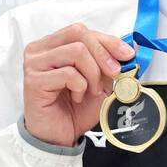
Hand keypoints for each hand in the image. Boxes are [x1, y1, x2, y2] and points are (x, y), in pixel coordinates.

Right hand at [22, 23, 135, 147]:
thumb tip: (132, 45)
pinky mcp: (34, 80)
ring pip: (76, 52)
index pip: (81, 30)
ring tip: (91, 91)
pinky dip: (81, 87)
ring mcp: (34, 64)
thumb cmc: (76, 108)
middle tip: (114, 74)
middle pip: (78, 34)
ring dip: (92, 73)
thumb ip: (112, 62)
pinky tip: (77, 98)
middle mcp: (40, 50)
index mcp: (53, 44)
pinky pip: (69, 73)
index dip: (108, 41)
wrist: (61, 135)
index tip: (127, 55)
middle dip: (103, 54)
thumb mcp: (102, 81)